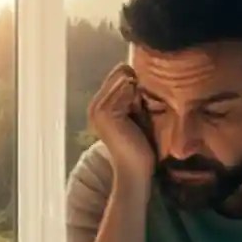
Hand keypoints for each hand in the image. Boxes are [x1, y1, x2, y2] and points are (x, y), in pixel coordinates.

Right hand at [88, 63, 155, 177]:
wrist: (135, 170)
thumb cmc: (142, 145)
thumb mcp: (137, 114)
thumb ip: (135, 95)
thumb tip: (147, 72)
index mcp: (100, 105)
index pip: (120, 72)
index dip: (137, 80)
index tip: (144, 102)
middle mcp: (94, 104)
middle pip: (122, 71)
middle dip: (138, 83)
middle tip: (144, 108)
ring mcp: (98, 107)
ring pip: (126, 77)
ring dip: (140, 91)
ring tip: (142, 113)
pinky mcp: (106, 111)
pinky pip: (127, 86)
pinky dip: (139, 97)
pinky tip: (141, 114)